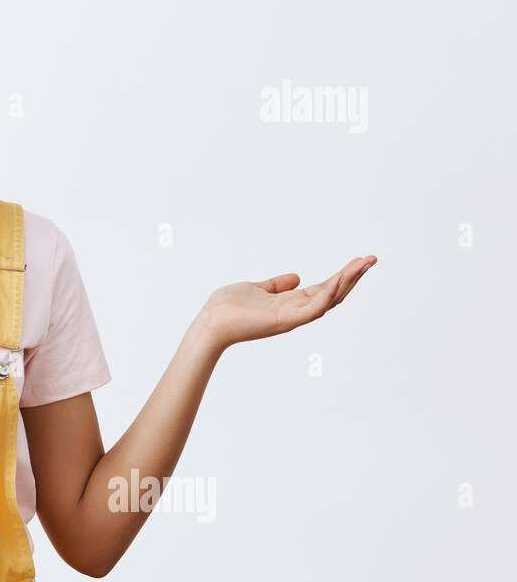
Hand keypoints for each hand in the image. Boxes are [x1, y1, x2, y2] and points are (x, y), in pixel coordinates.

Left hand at [201, 255, 376, 350]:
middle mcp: (296, 311)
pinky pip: (313, 309)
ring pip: (328, 300)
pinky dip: (327, 295)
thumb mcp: (256, 288)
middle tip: (372, 259)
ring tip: (363, 265)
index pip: (324, 288)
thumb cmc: (227, 307)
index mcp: (291, 302)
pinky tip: (338, 280)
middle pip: (333, 293)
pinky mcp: (285, 321)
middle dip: (353, 276)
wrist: (210, 323)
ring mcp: (293, 317)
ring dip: (347, 282)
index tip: (360, 261)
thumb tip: (297, 277)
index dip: (343, 275)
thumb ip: (277, 285)